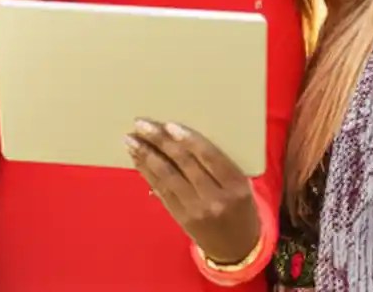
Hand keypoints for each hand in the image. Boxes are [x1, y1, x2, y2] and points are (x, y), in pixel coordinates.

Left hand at [126, 119, 260, 263]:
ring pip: (168, 177)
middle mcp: (216, 198)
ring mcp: (196, 211)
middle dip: (160, 141)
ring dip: (147, 155)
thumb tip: (180, 139)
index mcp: (236, 185)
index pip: (210, 156)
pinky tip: (138, 159)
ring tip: (131, 140)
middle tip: (141, 123)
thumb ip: (219, 165)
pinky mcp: (181, 218)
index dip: (188, 139)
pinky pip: (162, 191)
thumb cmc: (240, 206)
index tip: (169, 125)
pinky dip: (148, 173)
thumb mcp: (241, 184)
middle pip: (184, 163)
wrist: (237, 248)